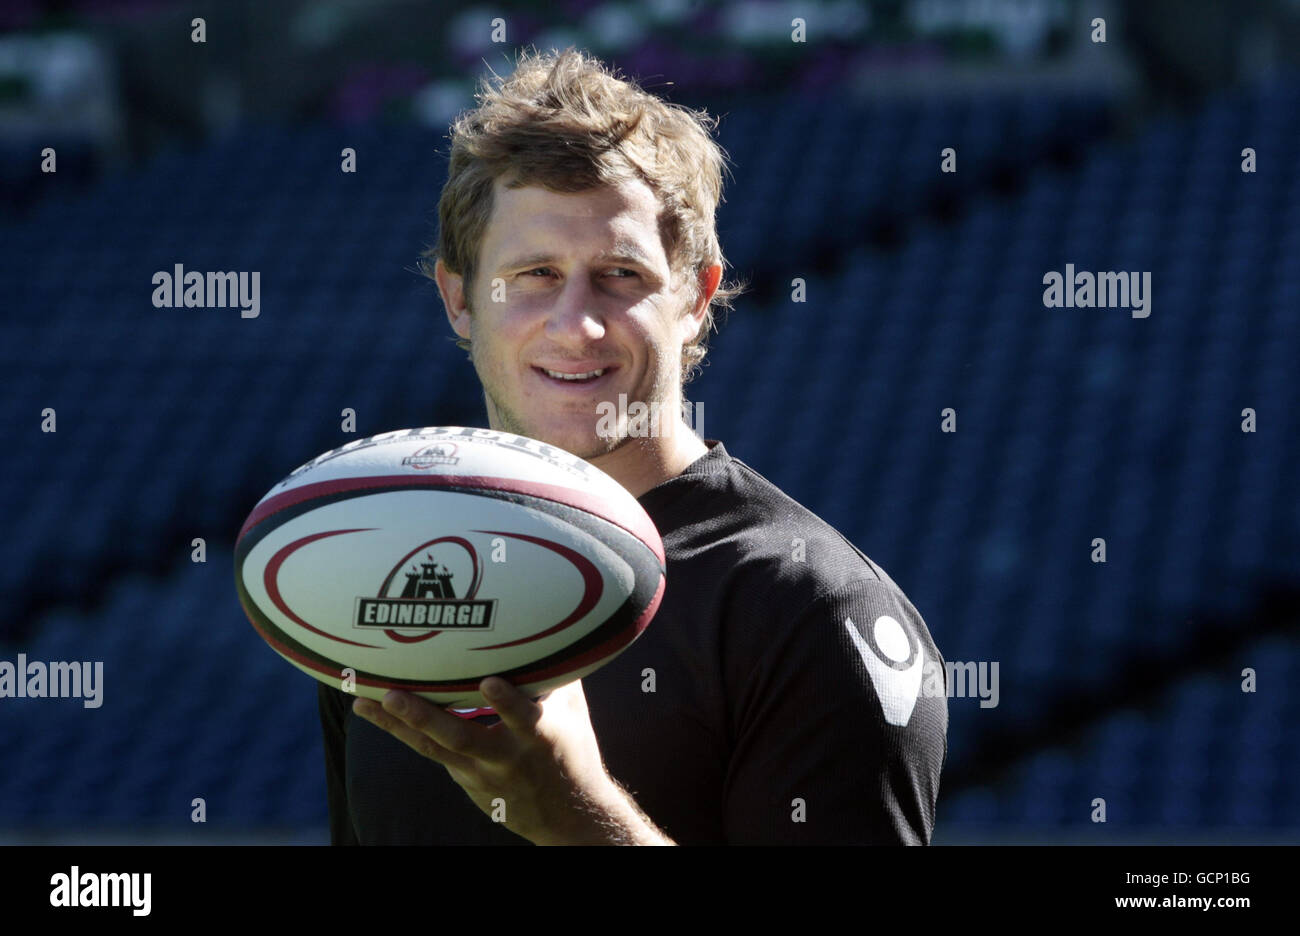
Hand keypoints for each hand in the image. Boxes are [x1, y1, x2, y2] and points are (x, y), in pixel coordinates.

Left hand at [352, 677, 671, 844]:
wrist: (567, 818)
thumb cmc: (572, 751)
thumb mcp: (573, 712)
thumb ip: (556, 673)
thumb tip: (547, 622)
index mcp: (540, 737)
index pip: (524, 718)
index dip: (507, 702)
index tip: (489, 682)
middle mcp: (505, 757)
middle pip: (461, 738)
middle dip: (425, 716)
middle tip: (393, 695)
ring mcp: (481, 772)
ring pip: (433, 748)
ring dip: (396, 725)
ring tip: (363, 702)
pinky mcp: (465, 779)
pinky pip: (431, 751)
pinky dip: (402, 731)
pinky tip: (374, 710)